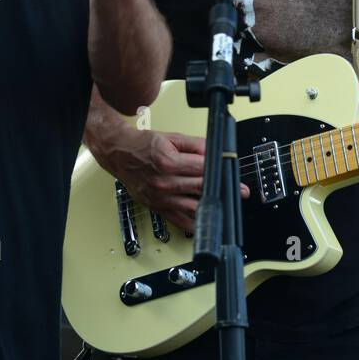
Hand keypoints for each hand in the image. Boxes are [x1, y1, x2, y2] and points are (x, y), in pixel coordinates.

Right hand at [109, 129, 249, 232]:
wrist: (119, 154)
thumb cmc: (143, 145)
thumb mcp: (171, 137)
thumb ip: (196, 145)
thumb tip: (215, 151)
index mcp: (168, 161)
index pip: (202, 169)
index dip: (221, 172)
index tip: (234, 177)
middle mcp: (163, 182)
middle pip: (201, 188)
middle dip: (222, 190)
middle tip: (239, 192)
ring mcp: (160, 198)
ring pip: (193, 207)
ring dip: (212, 208)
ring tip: (227, 206)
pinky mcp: (157, 208)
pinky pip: (180, 220)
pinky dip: (194, 222)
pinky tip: (206, 221)